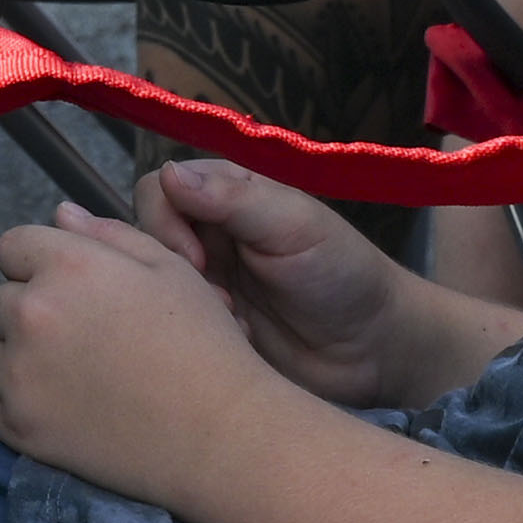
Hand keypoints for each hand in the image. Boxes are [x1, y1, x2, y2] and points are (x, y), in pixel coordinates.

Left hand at [0, 202, 295, 505]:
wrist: (217, 434)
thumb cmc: (202, 345)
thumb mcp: (169, 268)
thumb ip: (107, 234)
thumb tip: (61, 215)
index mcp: (67, 266)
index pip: (12, 246)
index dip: (40, 263)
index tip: (69, 287)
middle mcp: (31, 314)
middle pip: (0, 301)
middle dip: (32, 311)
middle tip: (85, 335)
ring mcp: (19, 374)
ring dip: (22, 359)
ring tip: (81, 374)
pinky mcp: (18, 426)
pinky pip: (0, 406)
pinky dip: (26, 406)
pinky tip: (74, 408)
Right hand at [134, 158, 419, 407]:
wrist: (376, 348)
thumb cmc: (345, 273)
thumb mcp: (296, 226)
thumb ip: (234, 199)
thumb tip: (168, 173)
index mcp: (228, 197)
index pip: (158, 190)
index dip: (164, 221)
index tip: (196, 258)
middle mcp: (209, 235)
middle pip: (146, 238)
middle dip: (173, 271)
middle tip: (220, 299)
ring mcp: (207, 284)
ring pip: (156, 285)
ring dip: (187, 304)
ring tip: (233, 322)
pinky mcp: (209, 328)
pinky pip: (173, 326)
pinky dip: (197, 335)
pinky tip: (238, 344)